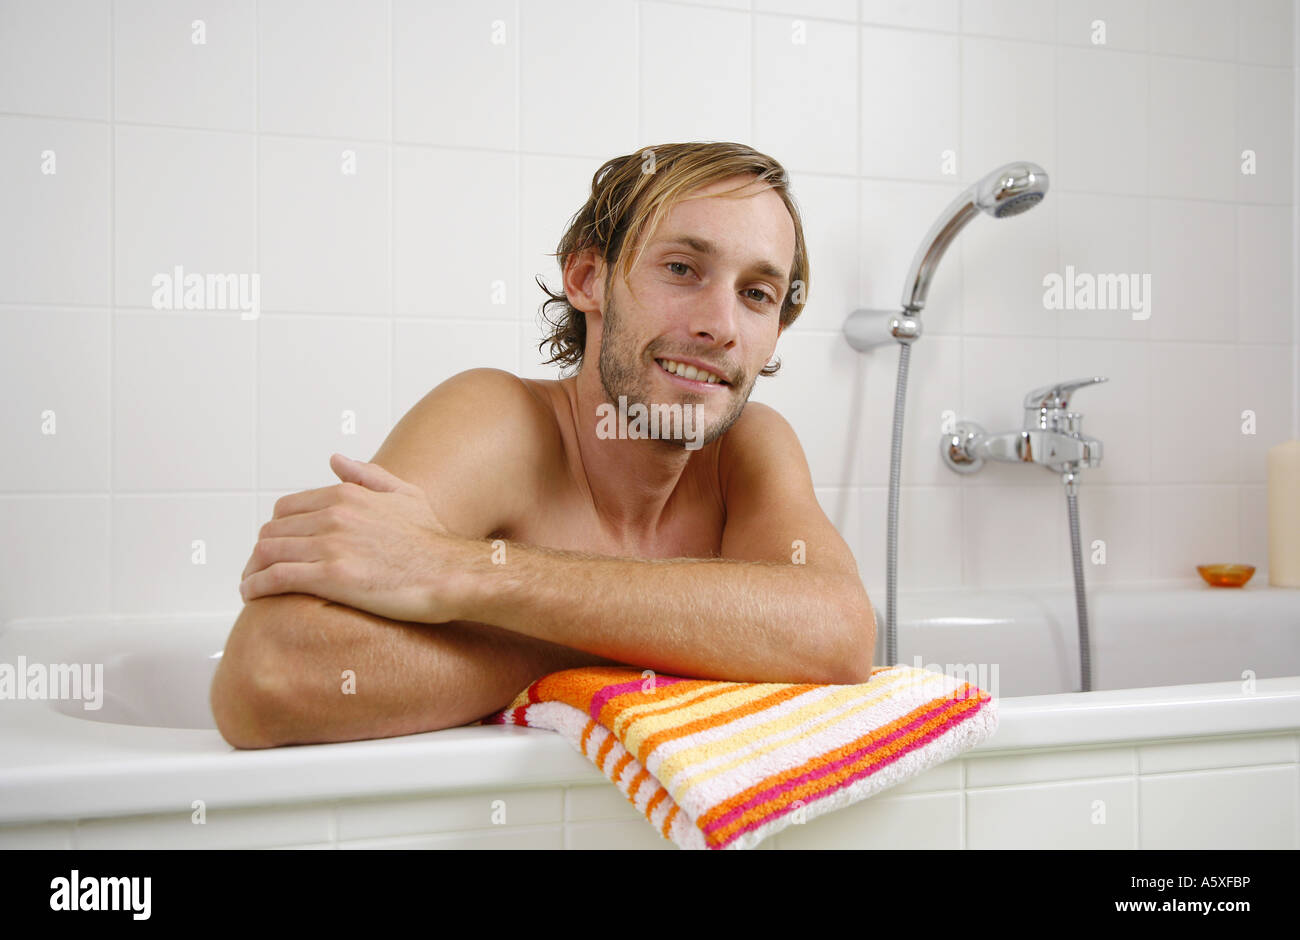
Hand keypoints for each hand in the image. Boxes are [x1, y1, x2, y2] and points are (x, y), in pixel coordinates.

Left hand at [239, 453, 466, 622]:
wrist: (452, 574)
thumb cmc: (433, 540)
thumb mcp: (406, 495)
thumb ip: (367, 475)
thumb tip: (334, 459)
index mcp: (346, 495)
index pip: (285, 510)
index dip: (276, 532)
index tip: (277, 549)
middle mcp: (333, 516)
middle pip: (271, 532)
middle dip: (260, 553)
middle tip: (260, 572)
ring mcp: (330, 545)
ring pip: (267, 554)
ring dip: (251, 571)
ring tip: (251, 586)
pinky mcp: (331, 577)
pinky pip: (275, 578)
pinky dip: (256, 586)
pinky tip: (252, 596)